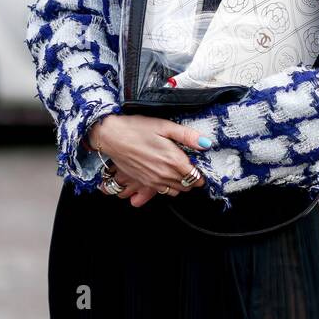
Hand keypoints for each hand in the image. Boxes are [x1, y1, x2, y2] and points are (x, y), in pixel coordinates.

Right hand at [90, 114, 211, 207]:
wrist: (111, 136)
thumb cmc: (137, 128)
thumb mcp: (165, 126)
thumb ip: (187, 136)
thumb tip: (207, 143)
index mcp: (174, 161)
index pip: (196, 176)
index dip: (201, 171)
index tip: (199, 163)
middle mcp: (165, 175)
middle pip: (188, 185)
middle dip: (193, 178)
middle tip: (191, 166)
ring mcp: (154, 181)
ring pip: (176, 191)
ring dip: (181, 184)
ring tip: (179, 171)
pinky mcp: (144, 182)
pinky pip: (163, 191)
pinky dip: (168, 187)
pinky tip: (166, 174)